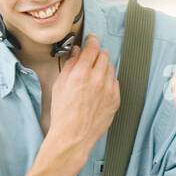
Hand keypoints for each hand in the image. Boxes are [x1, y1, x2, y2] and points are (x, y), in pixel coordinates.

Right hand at [48, 34, 118, 152]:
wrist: (73, 135)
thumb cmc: (63, 114)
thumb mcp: (59, 86)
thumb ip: (70, 66)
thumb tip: (76, 53)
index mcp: (81, 74)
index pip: (92, 48)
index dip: (91, 40)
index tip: (91, 39)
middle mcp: (97, 79)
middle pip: (104, 55)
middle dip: (97, 54)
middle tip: (90, 59)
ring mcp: (109, 89)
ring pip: (110, 68)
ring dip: (102, 68)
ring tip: (92, 77)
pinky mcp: (115, 99)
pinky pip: (114, 83)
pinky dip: (107, 82)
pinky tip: (98, 90)